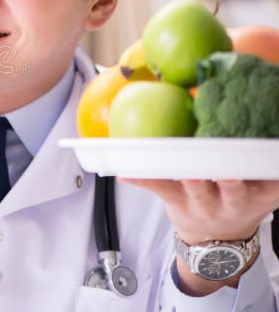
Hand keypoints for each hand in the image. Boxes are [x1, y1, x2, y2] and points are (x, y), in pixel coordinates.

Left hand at [118, 177, 278, 293]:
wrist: (216, 244)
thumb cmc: (238, 206)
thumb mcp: (264, 196)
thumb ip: (270, 175)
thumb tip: (272, 146)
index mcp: (257, 197)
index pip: (270, 188)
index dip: (271, 179)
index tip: (269, 165)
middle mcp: (230, 202)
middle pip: (233, 192)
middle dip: (231, 183)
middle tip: (229, 174)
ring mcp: (202, 203)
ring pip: (197, 190)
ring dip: (192, 182)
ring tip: (187, 174)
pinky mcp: (176, 201)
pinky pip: (158, 188)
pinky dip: (141, 180)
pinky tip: (126, 175)